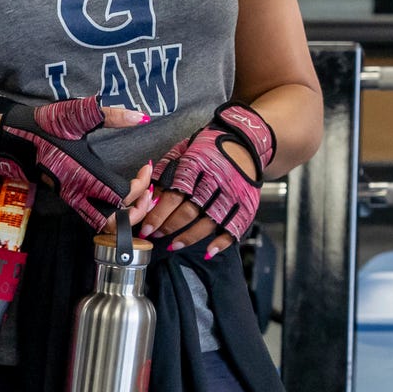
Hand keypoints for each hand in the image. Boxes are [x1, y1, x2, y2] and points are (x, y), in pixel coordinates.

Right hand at [0, 100, 146, 223]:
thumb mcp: (80, 115)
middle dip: (136, 212)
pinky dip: (111, 211)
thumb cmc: (46, 126)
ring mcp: (72, 198)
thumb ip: (113, 116)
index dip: (140, 184)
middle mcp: (79, 194)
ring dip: (124, 215)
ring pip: (102, 223)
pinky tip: (119, 192)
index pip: (122, 196)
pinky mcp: (67, 197)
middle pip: (114, 222)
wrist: (13, 138)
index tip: (146, 165)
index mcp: (85, 176)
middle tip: (149, 192)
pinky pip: (93, 215)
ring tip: (138, 196)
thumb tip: (144, 118)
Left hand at [145, 103, 272, 257]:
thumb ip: (165, 170)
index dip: (157, 214)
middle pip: (189, 211)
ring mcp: (232, 194)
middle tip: (155, 235)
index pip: (173, 195)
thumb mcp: (184, 150)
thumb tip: (147, 194)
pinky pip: (233, 227)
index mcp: (198, 164)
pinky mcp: (246, 203)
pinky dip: (221, 242)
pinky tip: (209, 250)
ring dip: (189, 237)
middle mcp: (216, 180)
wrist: (246, 141)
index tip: (146, 226)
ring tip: (174, 244)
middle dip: (168, 227)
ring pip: (208, 222)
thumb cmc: (209, 147)